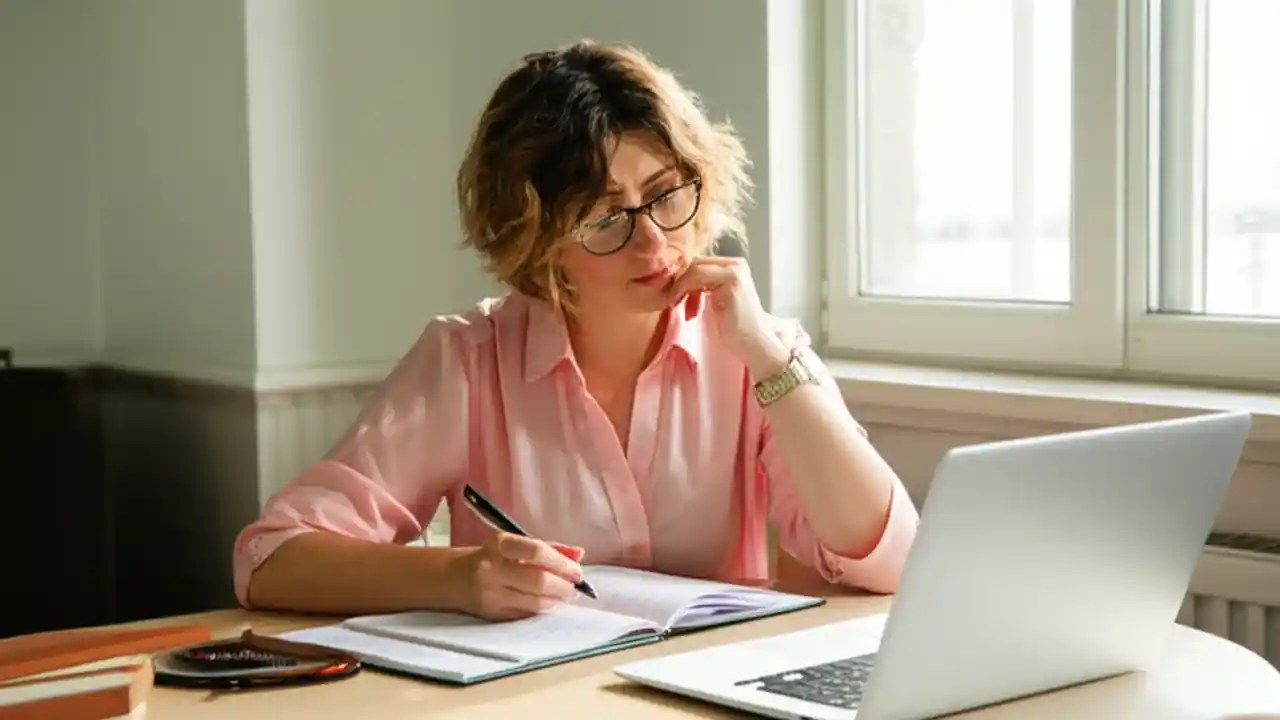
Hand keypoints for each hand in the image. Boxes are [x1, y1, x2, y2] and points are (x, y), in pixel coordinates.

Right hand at [455, 533, 585, 620]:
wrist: (451, 578)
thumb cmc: (490, 557)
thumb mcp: (514, 545)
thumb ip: (547, 548)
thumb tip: (580, 553)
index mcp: (499, 545)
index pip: (536, 552)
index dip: (562, 563)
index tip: (577, 571)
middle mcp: (492, 569)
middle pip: (538, 581)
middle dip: (563, 587)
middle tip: (574, 587)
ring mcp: (491, 595)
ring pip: (534, 603)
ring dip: (556, 601)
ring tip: (564, 595)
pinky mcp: (492, 615)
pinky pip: (525, 615)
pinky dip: (541, 609)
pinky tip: (547, 604)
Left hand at [667, 257, 789, 376]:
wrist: (752, 342)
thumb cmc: (732, 327)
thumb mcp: (715, 300)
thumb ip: (703, 286)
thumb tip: (677, 280)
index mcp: (733, 266)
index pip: (699, 262)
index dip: (681, 276)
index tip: (670, 294)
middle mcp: (736, 263)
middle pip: (695, 262)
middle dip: (678, 279)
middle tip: (669, 298)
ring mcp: (736, 269)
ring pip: (694, 268)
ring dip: (679, 285)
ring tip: (673, 302)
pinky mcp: (732, 279)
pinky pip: (698, 276)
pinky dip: (684, 288)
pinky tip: (680, 304)